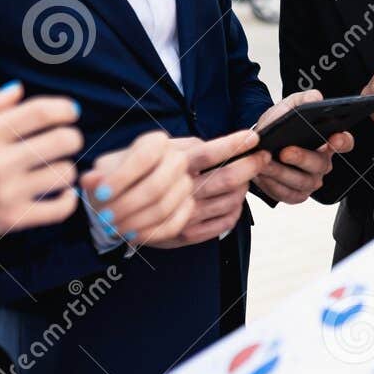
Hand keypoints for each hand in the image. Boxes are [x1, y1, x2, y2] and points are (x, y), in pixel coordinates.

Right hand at [0, 83, 82, 260]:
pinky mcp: (11, 220)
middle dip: (71, 136)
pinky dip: (68, 200)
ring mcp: (6, 193)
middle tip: (65, 140)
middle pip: (62, 140)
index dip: (63, 108)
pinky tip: (62, 192)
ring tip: (52, 168)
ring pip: (64, 173)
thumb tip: (18, 90)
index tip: (70, 111)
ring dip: (65, 167)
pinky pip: (60, 209)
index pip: (40, 112)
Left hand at [79, 131, 196, 246]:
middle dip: (127, 205)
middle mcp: (177, 160)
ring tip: (112, 229)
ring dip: (134, 222)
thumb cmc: (115, 177)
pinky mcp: (189, 207)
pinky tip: (130, 236)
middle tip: (104, 218)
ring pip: (163, 208)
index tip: (99, 195)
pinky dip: (149, 234)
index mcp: (157, 142)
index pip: (143, 159)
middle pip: (156, 186)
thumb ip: (97, 176)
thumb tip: (89, 181)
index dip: (121, 179)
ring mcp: (186, 184)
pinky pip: (173, 225)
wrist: (131, 189)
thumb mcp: (103, 171)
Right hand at [148, 131, 271, 247]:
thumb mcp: (154, 151)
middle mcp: (180, 191)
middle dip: (251, 166)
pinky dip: (236, 210)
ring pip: (231, 200)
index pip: (208, 153)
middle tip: (263, 157)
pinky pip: (225, 223)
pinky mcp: (187, 234)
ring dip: (244, 188)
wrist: (111, 210)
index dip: (234, 145)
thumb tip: (215, 145)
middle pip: (227, 178)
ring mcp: (185, 215)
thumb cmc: (139, 175)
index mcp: (172, 165)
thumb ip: (186, 147)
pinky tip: (234, 201)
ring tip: (245, 179)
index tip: (253, 138)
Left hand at [253, 91, 354, 204]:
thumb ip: (304, 99)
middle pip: (321, 165)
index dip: (342, 141)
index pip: (344, 142)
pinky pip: (287, 194)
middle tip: (286, 151)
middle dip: (302, 158)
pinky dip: (273, 185)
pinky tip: (262, 175)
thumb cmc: (279, 125)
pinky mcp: (295, 194)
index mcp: (327, 142)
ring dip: (281, 173)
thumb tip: (317, 98)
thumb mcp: (289, 106)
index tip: (334, 137)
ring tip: (265, 162)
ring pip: (301, 181)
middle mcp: (322, 163)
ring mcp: (310, 181)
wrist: (258, 143)